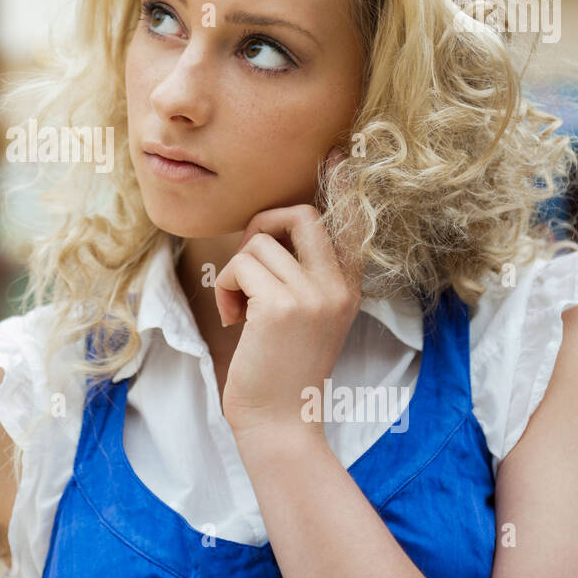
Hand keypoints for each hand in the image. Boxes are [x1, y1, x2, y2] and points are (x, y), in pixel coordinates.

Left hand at [215, 147, 363, 439]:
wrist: (279, 423)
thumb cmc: (278, 370)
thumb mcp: (301, 318)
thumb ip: (298, 277)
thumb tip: (267, 230)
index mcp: (347, 286)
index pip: (351, 223)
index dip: (343, 186)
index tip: (339, 154)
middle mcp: (338, 286)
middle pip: (299, 213)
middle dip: (261, 227)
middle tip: (248, 269)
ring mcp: (314, 294)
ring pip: (257, 243)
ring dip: (236, 274)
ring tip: (241, 311)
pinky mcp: (283, 306)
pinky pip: (239, 265)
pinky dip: (226, 289)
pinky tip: (234, 321)